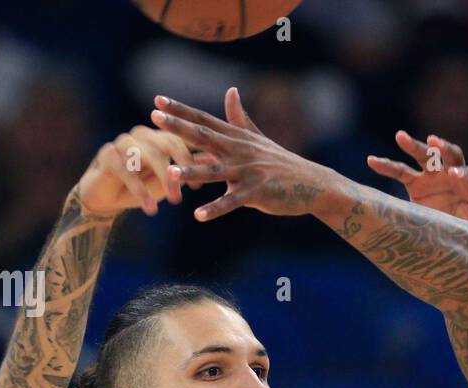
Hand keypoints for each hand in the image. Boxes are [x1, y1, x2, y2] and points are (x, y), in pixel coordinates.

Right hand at [75, 125, 204, 216]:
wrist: (107, 199)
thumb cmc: (142, 187)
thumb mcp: (168, 181)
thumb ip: (186, 169)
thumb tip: (213, 159)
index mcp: (159, 138)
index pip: (178, 140)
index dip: (190, 161)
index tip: (199, 187)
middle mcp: (142, 135)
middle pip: (164, 144)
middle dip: (177, 171)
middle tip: (186, 194)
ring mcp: (123, 142)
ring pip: (146, 154)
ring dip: (162, 180)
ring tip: (174, 202)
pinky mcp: (107, 154)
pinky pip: (125, 169)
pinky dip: (140, 190)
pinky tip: (150, 207)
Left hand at [150, 88, 336, 219]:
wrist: (313, 183)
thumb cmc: (282, 164)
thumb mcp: (258, 138)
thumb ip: (240, 118)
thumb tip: (230, 91)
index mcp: (237, 138)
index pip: (204, 121)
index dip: (181, 111)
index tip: (157, 100)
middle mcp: (240, 151)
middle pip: (204, 137)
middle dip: (178, 127)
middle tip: (154, 118)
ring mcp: (249, 172)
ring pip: (215, 172)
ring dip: (192, 173)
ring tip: (170, 174)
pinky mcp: (257, 193)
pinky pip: (232, 202)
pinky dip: (215, 209)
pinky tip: (198, 215)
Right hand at [368, 131, 467, 227]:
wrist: (450, 238)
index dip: (463, 173)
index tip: (453, 176)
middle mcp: (454, 175)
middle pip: (451, 155)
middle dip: (443, 148)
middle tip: (433, 143)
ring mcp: (434, 177)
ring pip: (425, 156)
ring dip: (414, 145)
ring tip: (400, 137)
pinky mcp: (416, 184)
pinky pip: (400, 171)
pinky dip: (386, 165)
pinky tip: (371, 161)